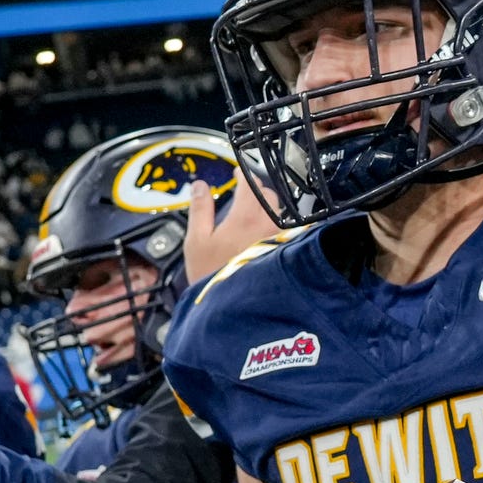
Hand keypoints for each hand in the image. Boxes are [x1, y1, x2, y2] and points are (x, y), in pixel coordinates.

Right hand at [183, 166, 280, 285]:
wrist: (231, 309)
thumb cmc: (210, 275)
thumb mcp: (196, 241)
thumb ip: (200, 209)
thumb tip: (199, 186)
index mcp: (245, 218)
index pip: (251, 185)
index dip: (244, 175)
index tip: (238, 173)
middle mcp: (269, 226)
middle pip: (269, 197)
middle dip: (257, 192)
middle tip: (245, 195)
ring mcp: (281, 240)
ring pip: (280, 215)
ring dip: (269, 210)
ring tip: (256, 216)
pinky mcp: (286, 255)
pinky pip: (287, 233)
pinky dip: (278, 229)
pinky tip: (268, 236)